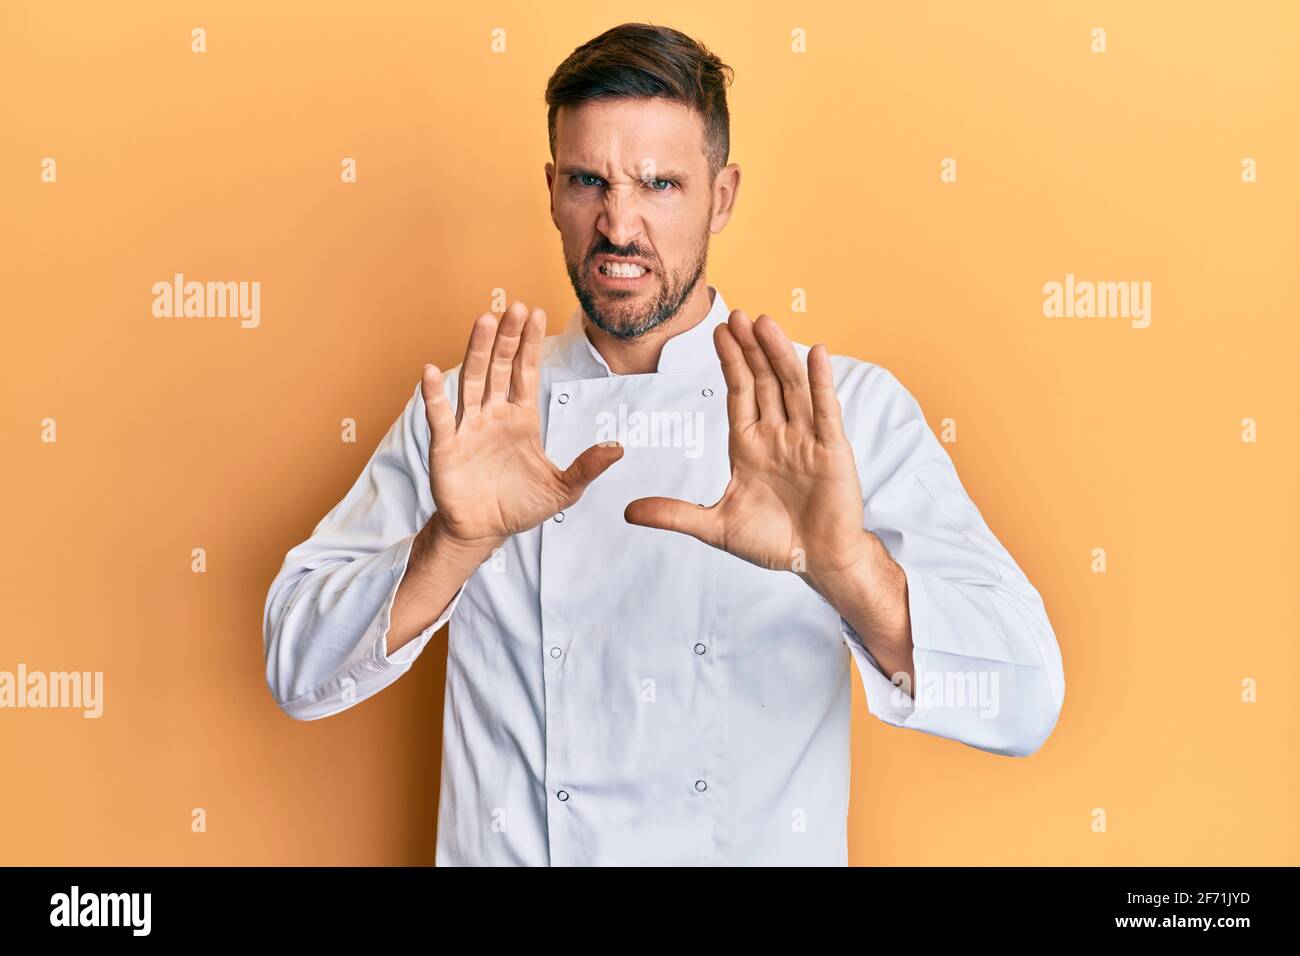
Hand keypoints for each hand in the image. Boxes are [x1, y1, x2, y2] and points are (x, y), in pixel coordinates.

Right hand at [422, 301, 623, 555]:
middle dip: (508, 338)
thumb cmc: (521, 506)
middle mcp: (493, 414)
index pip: (526, 373)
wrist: (484, 531)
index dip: (531, 344)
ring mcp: (468, 427)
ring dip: (476, 350)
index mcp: (521, 418)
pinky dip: (433, 395)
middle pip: (499, 367)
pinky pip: (439, 416)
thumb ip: (587, 467)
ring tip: (484, 320)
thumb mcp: (563, 490)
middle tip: (515, 306)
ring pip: (472, 381)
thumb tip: (619, 448)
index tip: (537, 313)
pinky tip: (429, 371)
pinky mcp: (446, 446)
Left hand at [624, 310, 873, 584]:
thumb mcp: (715, 527)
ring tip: (765, 323)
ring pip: (791, 388)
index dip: (730, 362)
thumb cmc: (772, 542)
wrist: (816, 563)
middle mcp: (778, 435)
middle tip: (736, 314)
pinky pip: (826, 411)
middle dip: (750, 349)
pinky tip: (817, 354)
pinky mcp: (832, 451)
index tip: (718, 331)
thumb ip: (674, 514)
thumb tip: (628, 511)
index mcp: (750, 446)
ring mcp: (806, 440)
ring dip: (779, 355)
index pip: (739, 393)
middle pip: (763, 382)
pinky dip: (822, 382)